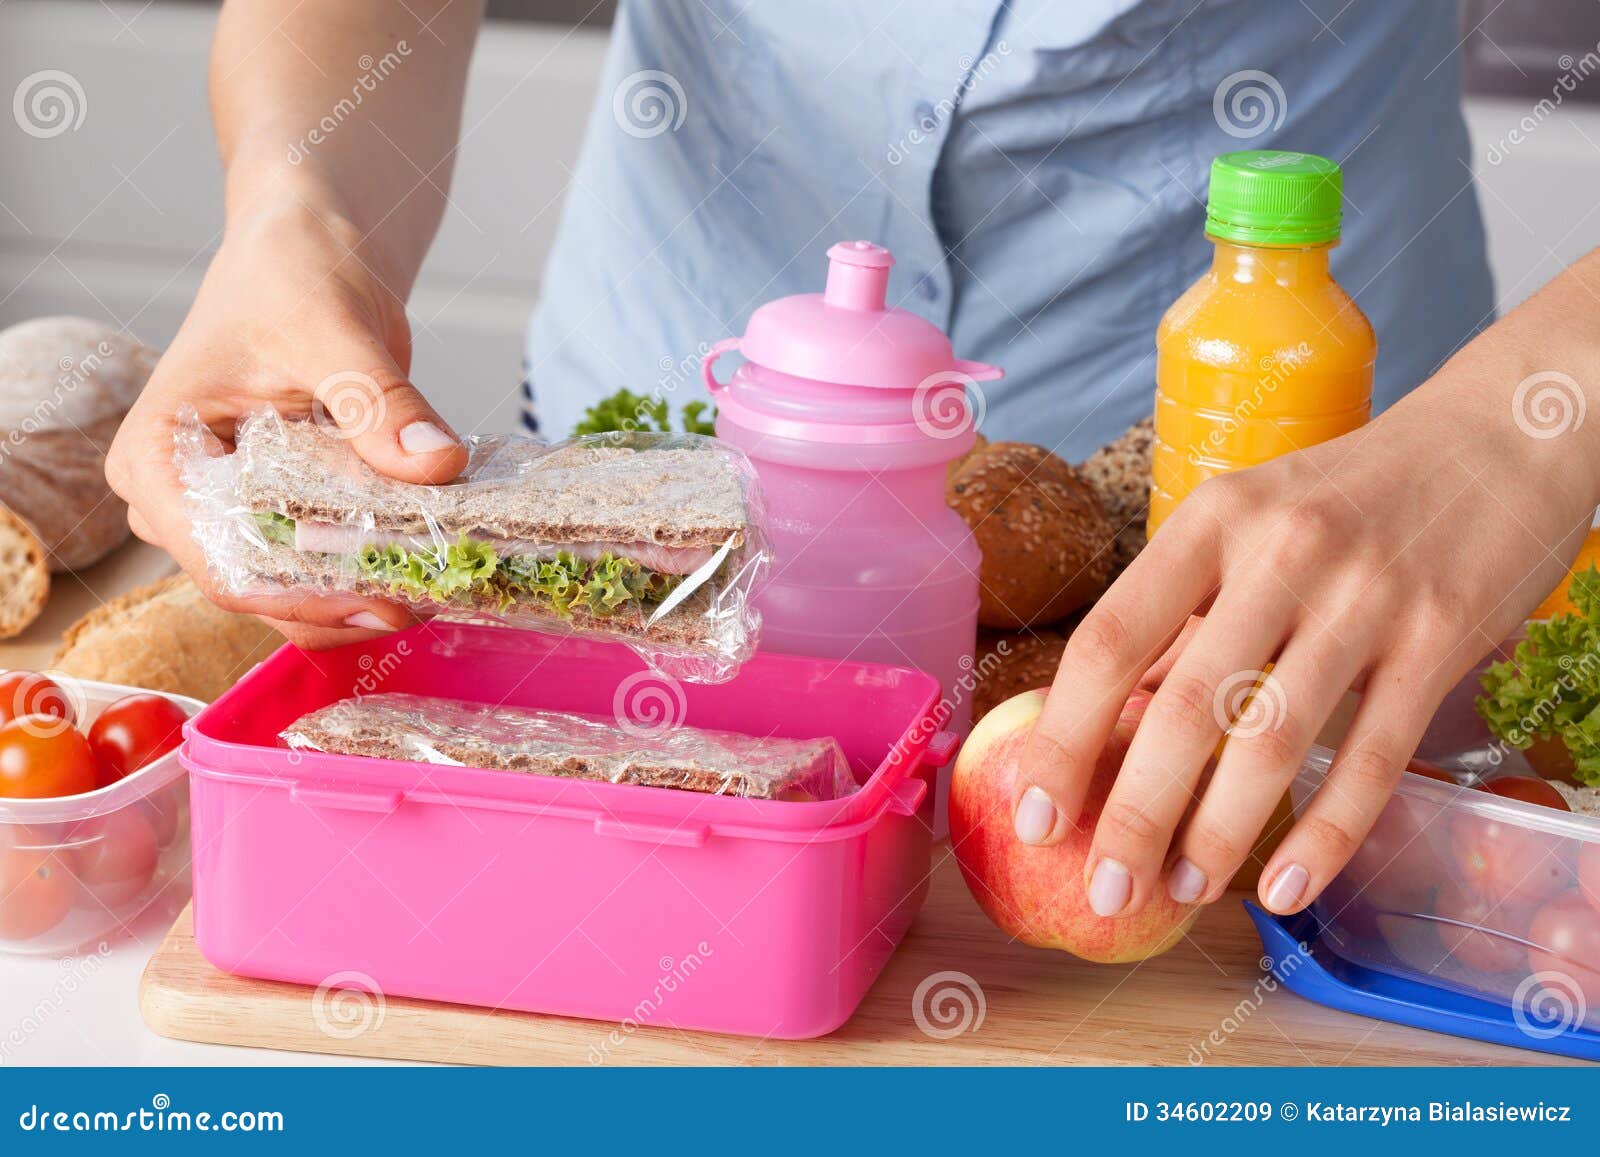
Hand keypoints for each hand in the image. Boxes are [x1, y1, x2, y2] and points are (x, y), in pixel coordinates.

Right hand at [107, 197, 468, 648]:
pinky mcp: (280, 509)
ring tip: (432, 583)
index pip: (220, 561)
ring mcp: (229, 508)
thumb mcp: (335, 332)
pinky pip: (321, 560)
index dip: (300, 596)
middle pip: (257, 586)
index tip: (380, 599)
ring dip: (360, 590)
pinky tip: (424, 565)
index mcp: (158, 458)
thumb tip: (436, 464)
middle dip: (339, 601)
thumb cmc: (294, 273)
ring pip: (292, 586)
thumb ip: (379, 403)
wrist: (312, 250)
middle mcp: (180, 497)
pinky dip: (370, 566)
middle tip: (423, 597)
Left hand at [1014, 383, 1592, 916]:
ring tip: (1181, 892)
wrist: (1498, 440)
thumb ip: (1182, 619)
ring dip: (1218, 836)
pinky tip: (1284, 888)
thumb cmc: (1347, 496)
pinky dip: (1324, 835)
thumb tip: (1103, 725)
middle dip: (1132, 814)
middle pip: (1185, 706)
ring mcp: (1364, 598)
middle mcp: (1279, 554)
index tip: (1035, 815)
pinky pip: (1373, 759)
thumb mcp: (1246, 525)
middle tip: (1104, 891)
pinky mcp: (1438, 640)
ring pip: (1272, 742)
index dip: (1062, 735)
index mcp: (1211, 521)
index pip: (1111, 639)